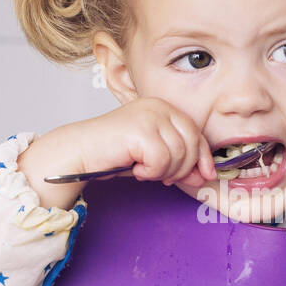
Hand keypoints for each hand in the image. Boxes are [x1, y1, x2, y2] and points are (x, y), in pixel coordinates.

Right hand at [77, 97, 216, 187]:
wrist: (81, 151)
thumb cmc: (114, 154)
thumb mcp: (154, 158)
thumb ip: (179, 163)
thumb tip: (204, 177)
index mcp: (164, 107)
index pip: (196, 132)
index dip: (203, 157)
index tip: (204, 176)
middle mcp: (159, 106)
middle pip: (192, 143)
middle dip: (182, 168)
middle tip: (163, 178)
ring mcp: (150, 116)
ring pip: (178, 154)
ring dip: (163, 172)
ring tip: (144, 171)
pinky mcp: (141, 130)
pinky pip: (161, 160)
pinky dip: (150, 172)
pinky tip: (135, 169)